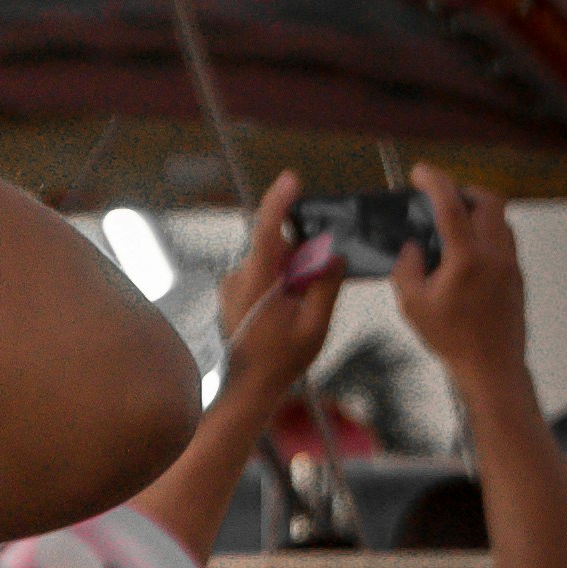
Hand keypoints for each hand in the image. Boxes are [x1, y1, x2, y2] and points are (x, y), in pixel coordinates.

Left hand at [212, 169, 343, 402]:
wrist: (248, 387)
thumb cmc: (281, 360)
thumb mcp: (315, 325)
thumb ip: (325, 285)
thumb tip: (333, 257)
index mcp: (255, 282)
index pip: (265, 231)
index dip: (278, 202)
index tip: (291, 179)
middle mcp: (238, 277)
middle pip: (275, 247)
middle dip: (301, 255)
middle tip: (319, 278)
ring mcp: (233, 285)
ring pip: (270, 262)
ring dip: (291, 273)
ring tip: (302, 304)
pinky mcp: (234, 293)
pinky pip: (262, 275)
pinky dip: (281, 282)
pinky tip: (290, 308)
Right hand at [398, 162, 528, 396]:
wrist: (492, 366)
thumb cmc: (452, 339)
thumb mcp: (413, 305)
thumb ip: (406, 269)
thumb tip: (410, 247)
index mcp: (467, 258)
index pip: (451, 206)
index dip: (434, 182)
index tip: (419, 172)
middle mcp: (495, 254)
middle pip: (489, 202)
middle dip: (464, 191)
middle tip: (441, 198)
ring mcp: (510, 264)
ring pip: (501, 220)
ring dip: (478, 212)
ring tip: (452, 226)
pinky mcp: (517, 277)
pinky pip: (504, 241)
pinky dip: (486, 233)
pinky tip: (466, 253)